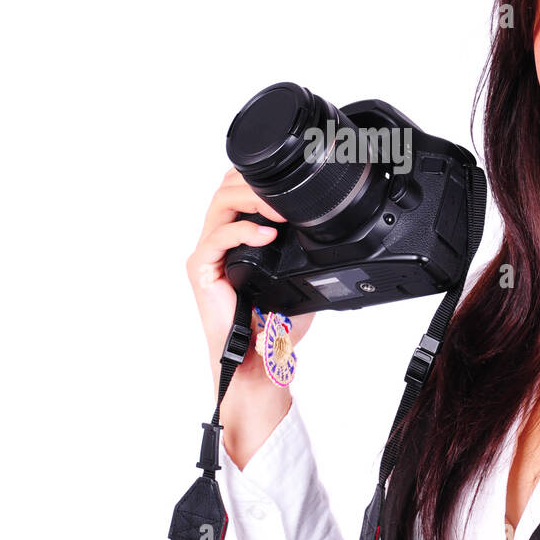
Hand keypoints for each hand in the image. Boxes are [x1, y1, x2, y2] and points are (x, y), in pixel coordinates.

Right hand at [186, 166, 315, 464]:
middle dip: (254, 180)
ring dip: (250, 198)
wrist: (260, 362)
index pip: (240, 190)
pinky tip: (267, 234)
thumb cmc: (276, 326)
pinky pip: (218, 238)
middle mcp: (218, 240)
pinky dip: (243, 230)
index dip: (260, 177)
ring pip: (220, 203)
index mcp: (237, 237)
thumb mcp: (301, 277)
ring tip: (279, 209)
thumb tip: (337, 232)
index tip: (293, 181)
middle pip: (226, 187)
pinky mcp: (202, 270)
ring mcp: (208, 253)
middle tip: (285, 190)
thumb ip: (308, 252)